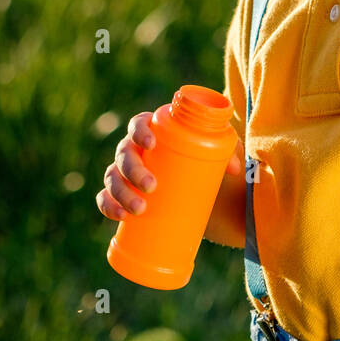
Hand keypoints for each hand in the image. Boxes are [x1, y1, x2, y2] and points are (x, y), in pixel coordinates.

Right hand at [97, 111, 242, 220]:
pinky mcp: (126, 197)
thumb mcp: (220, 154)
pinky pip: (106, 199)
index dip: (140, 131)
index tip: (151, 143)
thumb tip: (233, 169)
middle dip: (132, 170)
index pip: (139, 124)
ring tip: (139, 209)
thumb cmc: (208, 165)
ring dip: (120, 192)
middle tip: (151, 186)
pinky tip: (119, 216)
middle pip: (124, 153)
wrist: (204, 195)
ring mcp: (127, 175)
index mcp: (154, 133)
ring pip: (112, 177)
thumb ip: (229, 152)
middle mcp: (136, 151)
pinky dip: (108, 206)